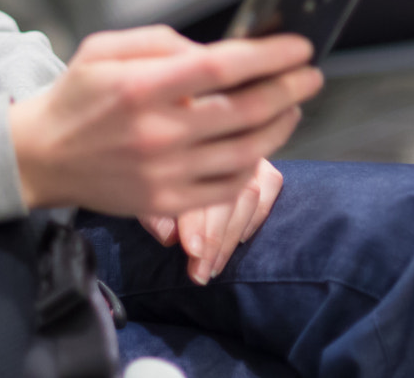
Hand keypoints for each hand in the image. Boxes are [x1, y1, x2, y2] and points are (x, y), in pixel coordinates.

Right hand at [8, 27, 319, 219]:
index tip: (299, 46)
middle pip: (244, 111)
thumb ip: (162, 42)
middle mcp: (156, 133)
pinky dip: (253, 165)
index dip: (268, 55)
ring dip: (280, 127)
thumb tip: (214, 52)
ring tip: (292, 108)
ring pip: (245, 153)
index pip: (221, 67)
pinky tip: (260, 143)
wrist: (41, 157)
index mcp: (140, 87)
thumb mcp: (106, 48)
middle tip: (310, 76)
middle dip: (289, 90)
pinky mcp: (166, 202)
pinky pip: (227, 188)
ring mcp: (163, 173)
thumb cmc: (76, 96)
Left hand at [142, 159, 283, 283]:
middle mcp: (217, 142)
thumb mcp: (142, 194)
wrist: (170, 152)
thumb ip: (152, 214)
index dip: (196, 223)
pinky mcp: (261, 161)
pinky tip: (241, 238)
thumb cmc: (153, 179)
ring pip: (249, 193)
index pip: (196, 186)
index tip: (192, 251)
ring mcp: (241, 150)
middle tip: (200, 272)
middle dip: (214, 240)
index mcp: (181, 146)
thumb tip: (170, 238)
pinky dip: (258, 214)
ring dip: (231, 237)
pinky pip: (271, 184)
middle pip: (226, 193)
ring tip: (213, 267)